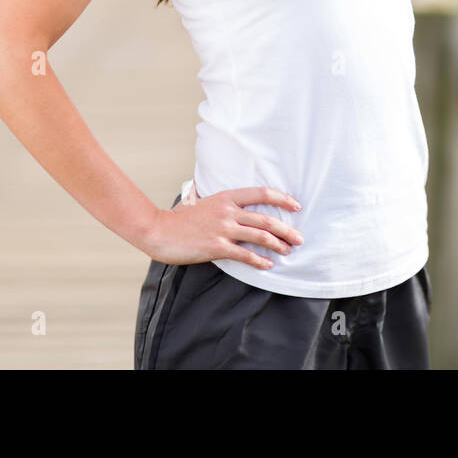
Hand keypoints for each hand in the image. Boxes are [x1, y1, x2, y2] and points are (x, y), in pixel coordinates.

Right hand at [144, 186, 303, 269]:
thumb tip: (229, 200)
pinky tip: (268, 264)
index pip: (261, 193)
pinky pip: (244, 254)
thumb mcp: (201, 200)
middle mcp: (228, 211)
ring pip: (260, 236)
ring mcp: (222, 229)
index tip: (296, 206)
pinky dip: (259, 260)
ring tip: (288, 251)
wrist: (158, 230)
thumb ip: (218, 201)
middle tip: (299, 238)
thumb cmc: (178, 218)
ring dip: (278, 244)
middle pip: (266, 218)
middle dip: (286, 229)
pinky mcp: (216, 247)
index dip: (282, 199)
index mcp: (226, 197)